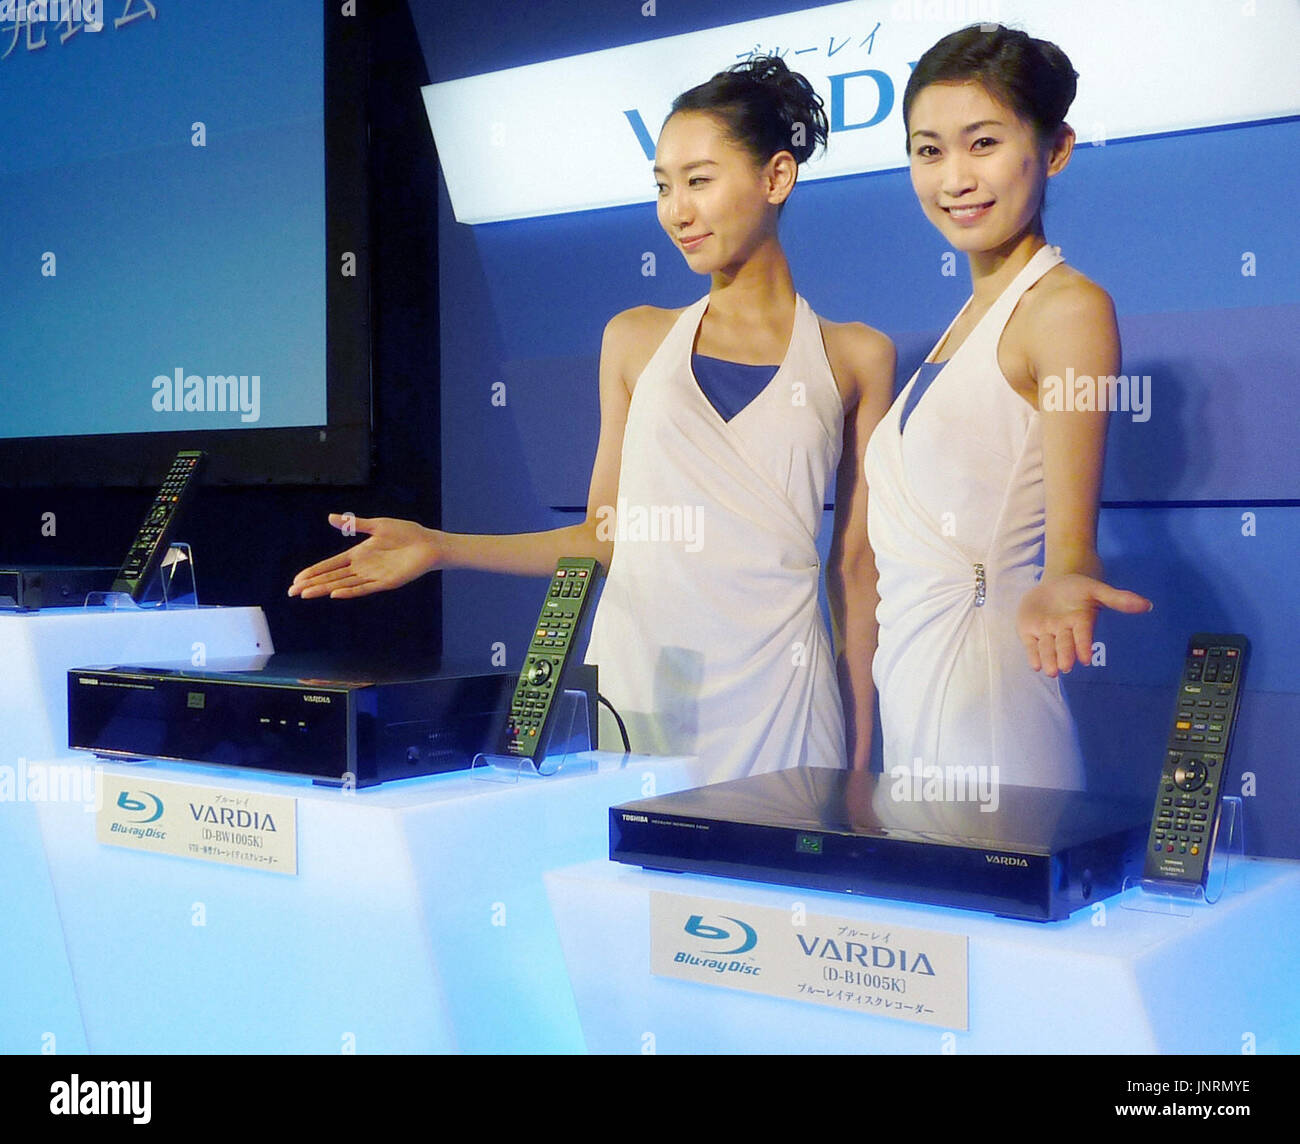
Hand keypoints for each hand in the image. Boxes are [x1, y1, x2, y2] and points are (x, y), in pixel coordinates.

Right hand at [288, 514, 441, 598]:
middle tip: (292, 592)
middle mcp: (362, 567)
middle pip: (332, 577)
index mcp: (358, 554)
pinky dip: (350, 591)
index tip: (297, 579)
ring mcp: (373, 576)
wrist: (428, 543)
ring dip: (326, 589)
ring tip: (308, 594)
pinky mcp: (386, 582)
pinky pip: (364, 588)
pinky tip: (336, 593)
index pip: (330, 565)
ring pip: (343, 584)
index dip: (314, 571)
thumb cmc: (405, 533)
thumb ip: (354, 524)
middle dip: (312, 584)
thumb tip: (329, 517)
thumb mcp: (377, 525)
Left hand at [1017, 573, 1152, 676]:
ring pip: (1046, 648)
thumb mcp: (1096, 589)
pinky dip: (1033, 655)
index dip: (1083, 646)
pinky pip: (1031, 645)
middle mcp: (1064, 631)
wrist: (1054, 585)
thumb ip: (1118, 598)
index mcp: (1080, 622)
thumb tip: (1148, 605)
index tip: (1085, 659)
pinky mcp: (1029, 632)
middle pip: (1064, 644)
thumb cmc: (1077, 589)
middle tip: (1065, 668)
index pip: (1083, 635)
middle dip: (1064, 656)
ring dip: (1048, 660)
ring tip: (1051, 671)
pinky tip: (1035, 665)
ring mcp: (1046, 632)